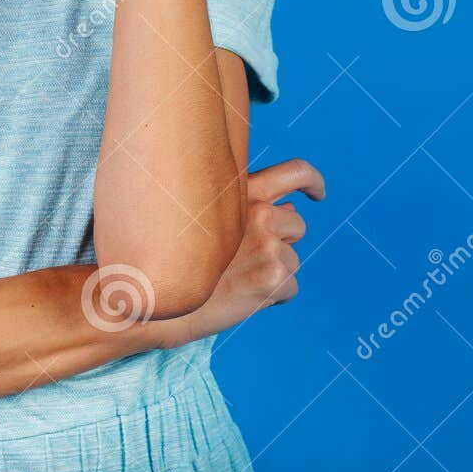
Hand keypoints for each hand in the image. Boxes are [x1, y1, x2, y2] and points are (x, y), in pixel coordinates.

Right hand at [148, 158, 326, 348]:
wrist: (154, 298)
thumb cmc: (174, 259)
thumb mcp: (209, 220)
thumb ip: (250, 210)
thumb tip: (291, 211)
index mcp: (241, 192)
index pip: (295, 173)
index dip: (313, 182)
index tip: (318, 193)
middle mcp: (256, 212)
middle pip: (297, 227)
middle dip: (282, 244)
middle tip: (247, 260)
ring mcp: (267, 244)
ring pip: (293, 261)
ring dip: (273, 273)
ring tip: (235, 280)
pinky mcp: (273, 277)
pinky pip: (290, 290)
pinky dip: (272, 298)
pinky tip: (241, 297)